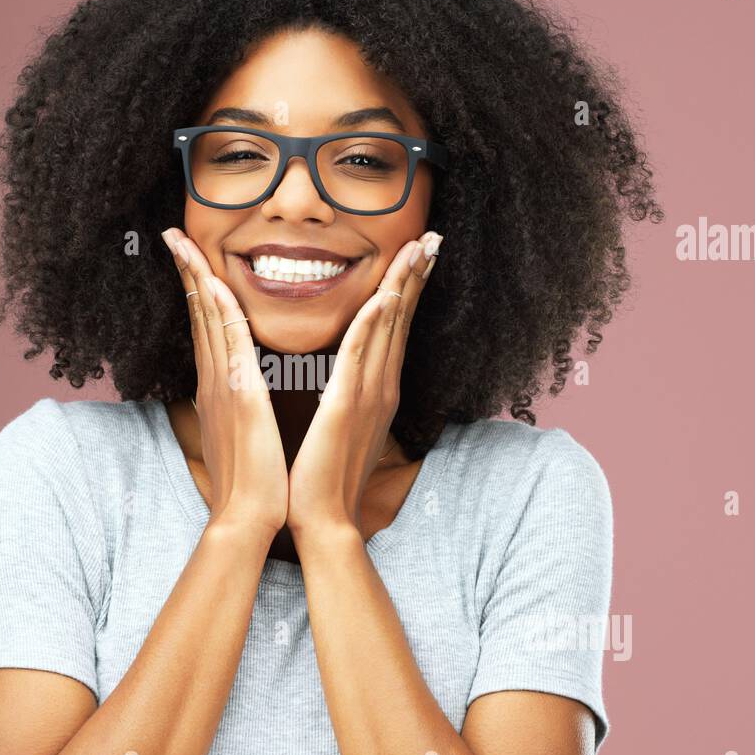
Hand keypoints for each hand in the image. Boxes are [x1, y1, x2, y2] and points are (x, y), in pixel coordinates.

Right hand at [163, 227, 288, 537]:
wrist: (247, 516)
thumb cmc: (251, 480)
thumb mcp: (239, 434)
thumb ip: (235, 407)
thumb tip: (232, 397)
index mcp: (218, 387)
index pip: (206, 327)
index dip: (197, 289)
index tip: (188, 259)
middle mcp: (214, 380)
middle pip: (198, 313)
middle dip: (186, 270)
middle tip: (172, 234)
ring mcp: (223, 385)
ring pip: (207, 318)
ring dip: (196, 276)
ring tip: (182, 242)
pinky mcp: (240, 395)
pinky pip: (229, 342)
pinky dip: (221, 310)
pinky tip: (214, 282)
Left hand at [286, 231, 441, 539]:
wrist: (323, 518)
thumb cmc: (325, 475)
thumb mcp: (341, 425)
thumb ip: (348, 395)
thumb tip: (347, 380)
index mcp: (376, 389)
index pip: (394, 328)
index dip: (407, 288)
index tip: (417, 254)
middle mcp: (380, 386)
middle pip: (401, 319)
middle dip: (416, 275)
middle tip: (432, 236)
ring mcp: (368, 395)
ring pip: (388, 328)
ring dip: (403, 285)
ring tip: (418, 248)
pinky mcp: (345, 405)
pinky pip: (360, 356)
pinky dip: (373, 324)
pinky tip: (384, 296)